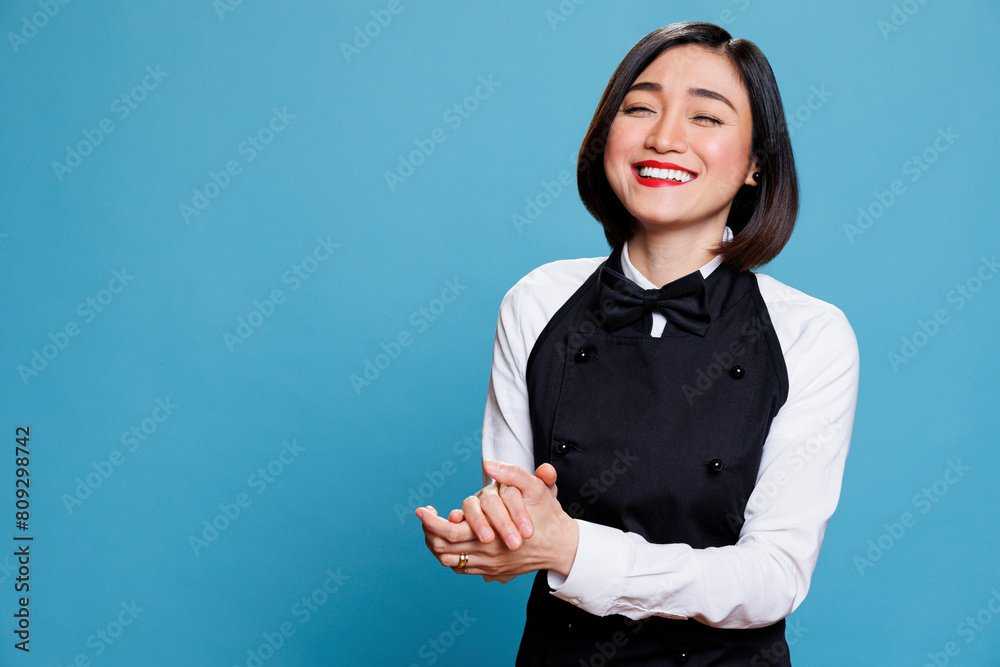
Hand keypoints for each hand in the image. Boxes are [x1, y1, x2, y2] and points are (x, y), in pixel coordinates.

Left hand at [417, 461, 578, 577]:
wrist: (562, 546)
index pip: (449, 533)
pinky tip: (449, 541)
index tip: (422, 509)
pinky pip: (461, 569)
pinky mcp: (492, 571)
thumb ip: (513, 474)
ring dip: (436, 545)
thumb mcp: (536, 489)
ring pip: (449, 561)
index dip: (431, 522)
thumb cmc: (549, 517)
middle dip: (429, 531)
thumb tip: (489, 465)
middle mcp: (486, 555)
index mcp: (492, 537)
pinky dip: (450, 556)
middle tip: (425, 515)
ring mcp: (488, 566)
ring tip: (433, 527)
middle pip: (443, 550)